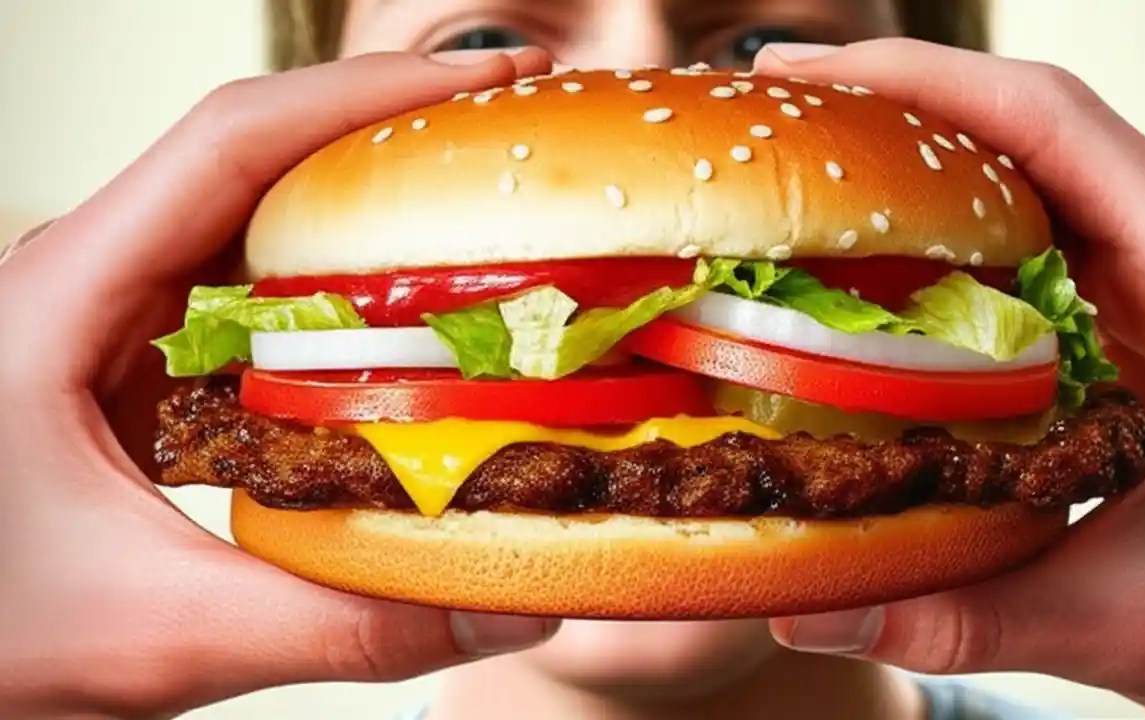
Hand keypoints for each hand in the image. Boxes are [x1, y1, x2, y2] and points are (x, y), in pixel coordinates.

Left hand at [0, 49, 557, 718]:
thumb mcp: (168, 632)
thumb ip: (348, 625)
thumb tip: (509, 606)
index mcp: (63, 298)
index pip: (231, 143)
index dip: (365, 96)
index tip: (481, 83)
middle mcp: (85, 277)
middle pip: (254, 153)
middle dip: (386, 124)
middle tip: (504, 119)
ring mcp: (110, 306)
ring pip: (251, 207)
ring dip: (361, 189)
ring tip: (470, 186)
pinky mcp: (138, 346)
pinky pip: (245, 274)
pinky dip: (332, 266)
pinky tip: (401, 292)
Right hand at [755, 40, 1144, 717]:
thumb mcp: (1134, 619)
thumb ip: (961, 616)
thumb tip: (804, 614)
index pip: (1054, 126)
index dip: (922, 82)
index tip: (812, 75)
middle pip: (1038, 136)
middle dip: (904, 109)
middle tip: (789, 108)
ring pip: (1045, 187)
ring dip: (933, 170)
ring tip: (822, 172)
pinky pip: (1053, 249)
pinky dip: (963, 243)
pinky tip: (893, 267)